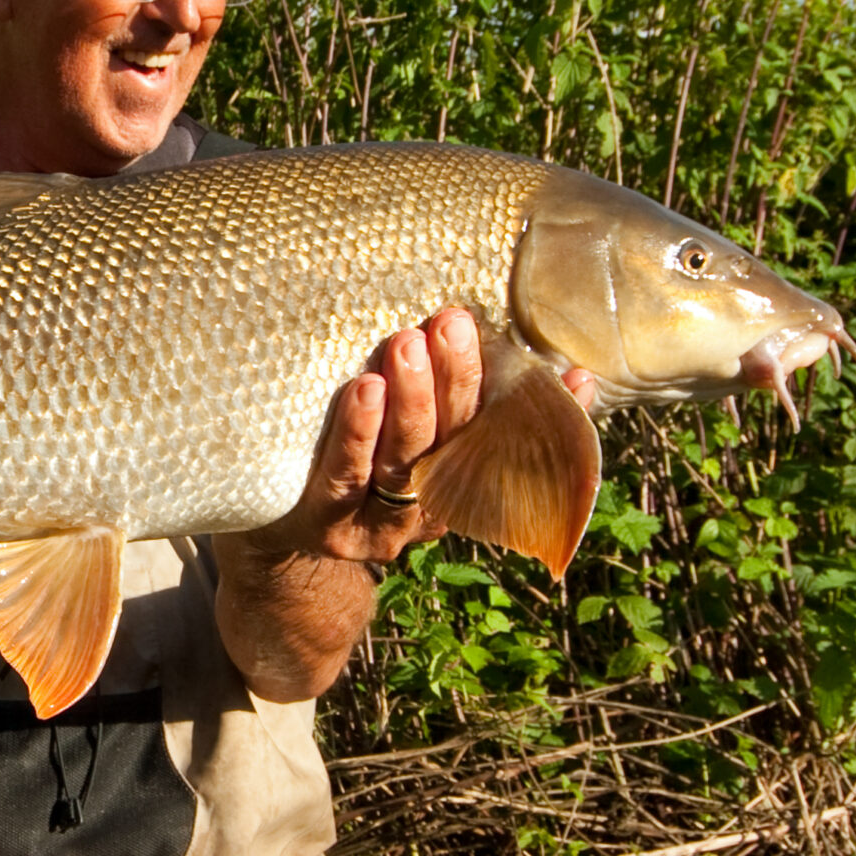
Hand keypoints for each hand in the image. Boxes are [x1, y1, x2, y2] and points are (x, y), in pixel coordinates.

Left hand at [239, 308, 597, 565]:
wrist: (278, 531)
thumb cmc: (361, 460)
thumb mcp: (425, 435)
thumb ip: (483, 404)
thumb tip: (576, 373)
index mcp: (461, 485)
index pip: (496, 436)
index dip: (520, 399)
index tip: (541, 357)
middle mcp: (425, 507)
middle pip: (450, 442)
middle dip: (455, 380)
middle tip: (453, 324)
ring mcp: (375, 521)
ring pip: (403, 457)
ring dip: (412, 400)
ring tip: (408, 344)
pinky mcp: (326, 521)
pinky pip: (344, 472)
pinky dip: (358, 430)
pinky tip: (365, 389)